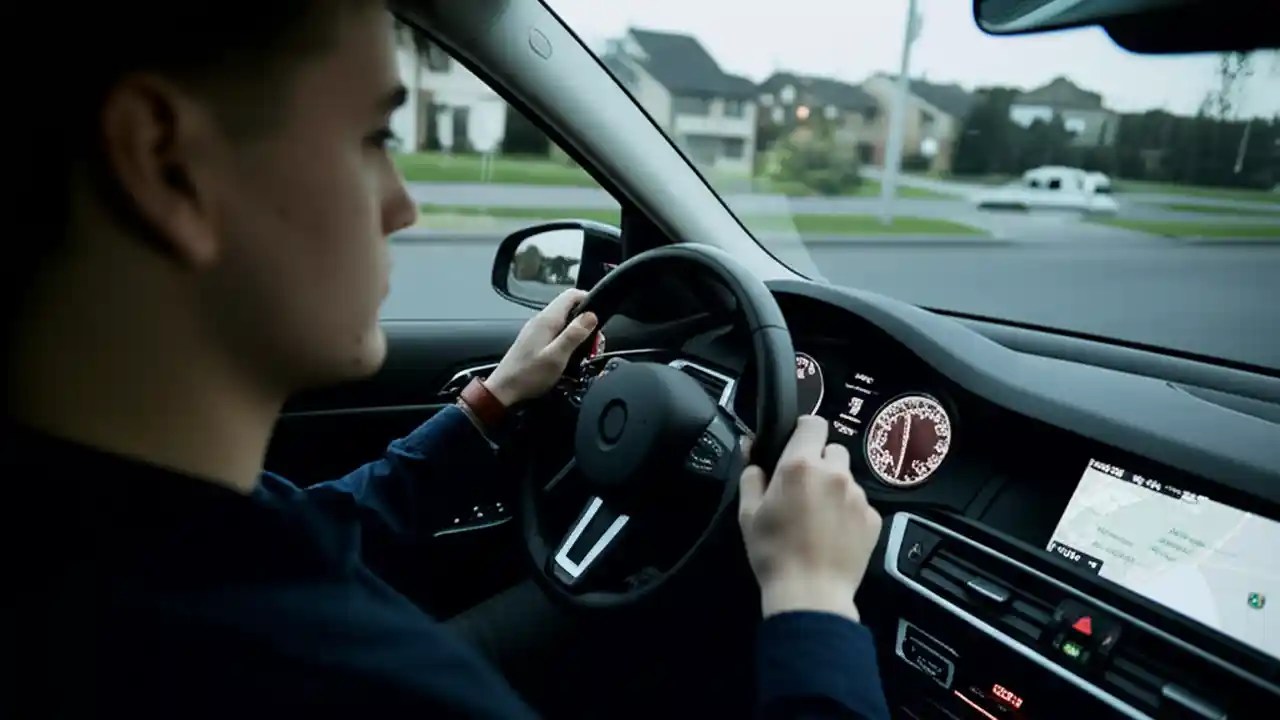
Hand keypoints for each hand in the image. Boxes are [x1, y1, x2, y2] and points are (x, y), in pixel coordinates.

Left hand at [485, 289, 598, 405]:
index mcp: (547, 320)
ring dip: (578, 334)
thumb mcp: (557, 356)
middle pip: (570, 309)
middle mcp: (541, 320)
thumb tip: (592, 315)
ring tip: (585, 353)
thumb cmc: (529, 375)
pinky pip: (556, 333)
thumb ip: (574, 335)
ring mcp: (536, 330)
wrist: (504, 390)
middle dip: (586, 323)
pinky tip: (570, 357)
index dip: (589, 301)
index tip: (600, 321)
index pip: (571, 295)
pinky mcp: (534, 341)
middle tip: (594, 345)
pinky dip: (568, 341)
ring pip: (564, 322)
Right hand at [738, 416, 881, 621]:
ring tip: (819, 518)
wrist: (810, 594)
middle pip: (833, 450)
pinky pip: (859, 504)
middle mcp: (834, 473)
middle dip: (820, 463)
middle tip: (804, 489)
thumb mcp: (747, 513)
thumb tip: (753, 454)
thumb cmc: (772, 552)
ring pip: (847, 479)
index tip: (796, 448)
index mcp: (800, 465)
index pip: (813, 423)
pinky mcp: (873, 519)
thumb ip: (751, 476)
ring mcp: (858, 496)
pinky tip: (834, 535)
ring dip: (834, 489)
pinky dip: (848, 513)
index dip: (804, 432)